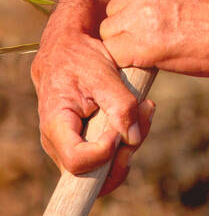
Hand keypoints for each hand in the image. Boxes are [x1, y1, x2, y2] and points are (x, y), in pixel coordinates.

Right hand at [32, 0, 154, 195]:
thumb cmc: (81, 53)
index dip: (104, 154)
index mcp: (56, 124)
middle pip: (91, 175)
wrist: (71, 41)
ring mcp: (71, 142)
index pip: (78, 163)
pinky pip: (106, 153)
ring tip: (146, 109)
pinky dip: (126, 138)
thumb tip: (134, 139)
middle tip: (144, 119)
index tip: (120, 129)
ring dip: (130, 143)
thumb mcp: (101, 72)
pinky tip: (139, 113)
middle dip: (123, 155)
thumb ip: (119, 105)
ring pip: (102, 166)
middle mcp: (58, 141)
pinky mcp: (85, 138)